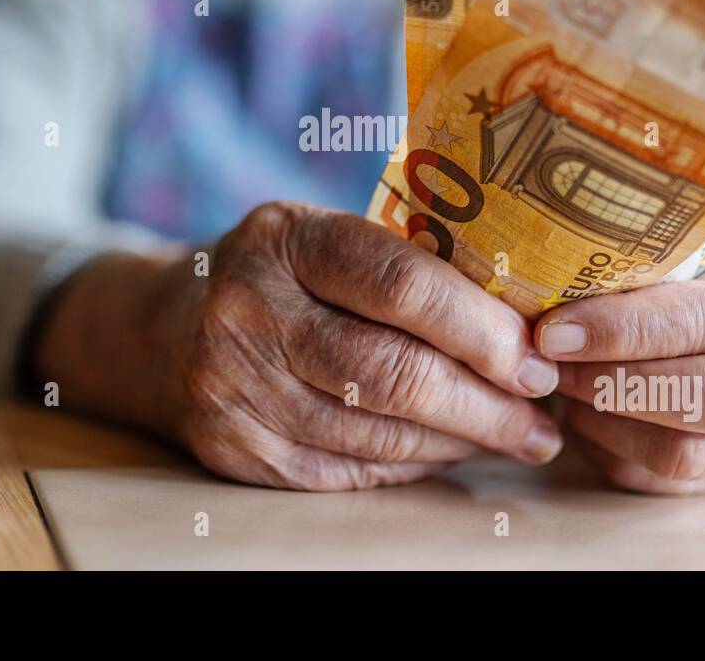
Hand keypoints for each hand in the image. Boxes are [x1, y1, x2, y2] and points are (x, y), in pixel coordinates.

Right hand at [36, 202, 563, 490]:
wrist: (163, 331)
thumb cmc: (279, 275)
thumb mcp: (320, 235)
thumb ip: (403, 261)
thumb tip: (525, 320)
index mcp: (284, 238)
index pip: (400, 284)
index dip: (481, 328)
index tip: (536, 357)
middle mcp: (249, 311)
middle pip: (393, 371)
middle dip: (485, 403)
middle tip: (542, 415)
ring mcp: (235, 387)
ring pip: (377, 432)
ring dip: (461, 441)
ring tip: (514, 436)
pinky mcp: (236, 449)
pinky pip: (349, 470)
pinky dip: (413, 465)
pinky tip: (450, 451)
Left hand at [535, 242, 704, 493]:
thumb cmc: (688, 276)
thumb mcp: (677, 252)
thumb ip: (635, 268)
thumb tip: (551, 281)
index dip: (628, 329)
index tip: (556, 330)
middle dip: (619, 384)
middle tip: (551, 365)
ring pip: (686, 453)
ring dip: (607, 424)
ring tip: (560, 388)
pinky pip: (661, 481)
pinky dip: (609, 451)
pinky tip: (580, 415)